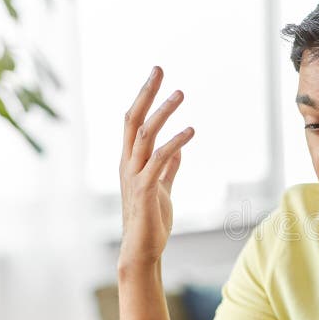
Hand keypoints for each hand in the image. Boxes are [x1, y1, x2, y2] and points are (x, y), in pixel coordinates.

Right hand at [118, 66, 193, 267]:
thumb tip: (178, 150)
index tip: (157, 76)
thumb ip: (168, 168)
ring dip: (163, 112)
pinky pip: (160, 160)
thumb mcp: (162, 188)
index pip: (133, 122)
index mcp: (131, 161)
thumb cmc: (152, 220)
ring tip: (180, 93)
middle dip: (146, 93)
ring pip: (145, 135)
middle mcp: (127, 164)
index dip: (144, 98)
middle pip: (133, 120)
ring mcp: (134, 176)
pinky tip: (191, 131)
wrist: (143, 249)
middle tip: (160, 70)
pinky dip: (175, 143)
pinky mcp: (145, 190)